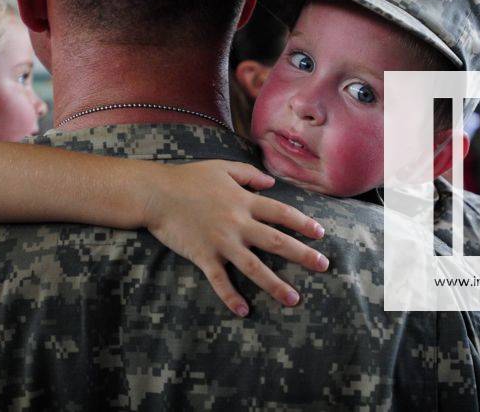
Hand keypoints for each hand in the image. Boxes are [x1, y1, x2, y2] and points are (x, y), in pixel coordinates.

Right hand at [142, 160, 328, 317]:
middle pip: (277, 241)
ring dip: (275, 285)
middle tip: (323, 266)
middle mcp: (238, 223)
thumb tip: (271, 183)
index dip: (303, 223)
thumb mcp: (222, 168)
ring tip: (294, 299)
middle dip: (302, 255)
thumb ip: (249, 175)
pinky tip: (244, 311)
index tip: (321, 233)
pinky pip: (220, 280)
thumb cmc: (188, 178)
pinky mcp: (203, 256)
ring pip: (254, 267)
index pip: (281, 213)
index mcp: (244, 201)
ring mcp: (221, 242)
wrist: (156, 193)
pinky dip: (231, 297)